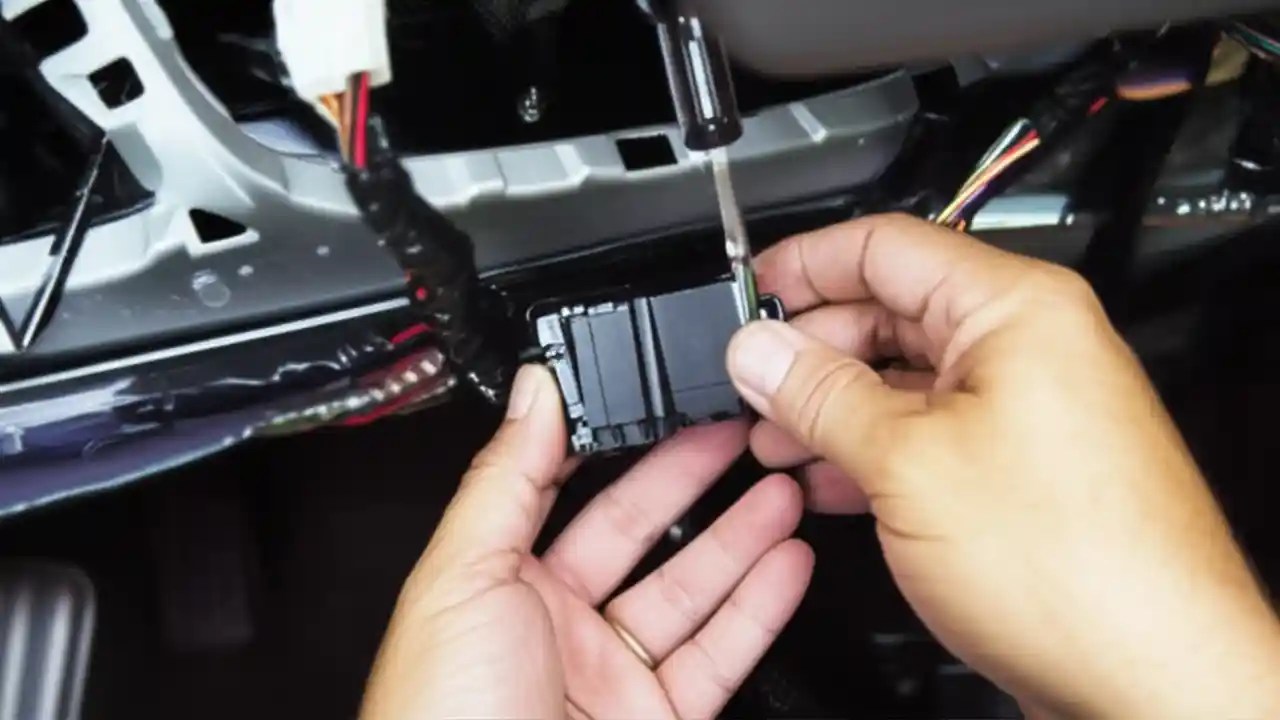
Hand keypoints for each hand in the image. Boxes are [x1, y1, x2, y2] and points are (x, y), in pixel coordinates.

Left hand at [360, 366, 812, 719]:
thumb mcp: (462, 577)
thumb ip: (506, 478)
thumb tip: (530, 390)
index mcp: (495, 584)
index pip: (564, 489)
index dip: (617, 443)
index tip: (660, 400)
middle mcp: (552, 627)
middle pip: (638, 534)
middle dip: (693, 480)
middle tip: (743, 431)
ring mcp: (609, 679)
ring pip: (689, 592)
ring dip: (740, 538)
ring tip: (785, 488)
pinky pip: (717, 655)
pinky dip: (757, 609)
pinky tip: (785, 567)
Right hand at [725, 214, 1279, 717]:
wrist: (1154, 679)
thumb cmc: (1080, 570)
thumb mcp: (907, 463)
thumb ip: (820, 396)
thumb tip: (761, 351)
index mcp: (1016, 311)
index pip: (886, 247)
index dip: (805, 264)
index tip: (752, 295)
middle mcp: (1030, 350)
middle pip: (892, 314)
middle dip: (811, 350)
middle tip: (752, 382)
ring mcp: (1027, 414)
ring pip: (905, 382)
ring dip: (831, 407)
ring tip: (774, 437)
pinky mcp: (1020, 474)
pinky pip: (928, 438)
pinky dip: (869, 451)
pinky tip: (827, 479)